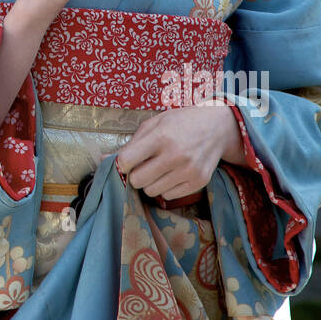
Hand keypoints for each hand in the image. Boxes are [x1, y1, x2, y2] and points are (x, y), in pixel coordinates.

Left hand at [115, 101, 245, 198]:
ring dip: (151, 182)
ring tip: (160, 168)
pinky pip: (168, 196)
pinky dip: (166, 187)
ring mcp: (188, 170)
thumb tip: (103, 161)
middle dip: (135, 175)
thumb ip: (130, 143)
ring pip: (152, 191)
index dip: (122, 163)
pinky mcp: (198, 182)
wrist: (216, 127)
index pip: (127, 160)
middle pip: (137, 180)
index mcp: (161, 136)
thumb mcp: (154, 123)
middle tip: (143, 165)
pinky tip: (173, 173)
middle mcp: (175, 155)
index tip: (127, 161)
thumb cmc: (180, 123)